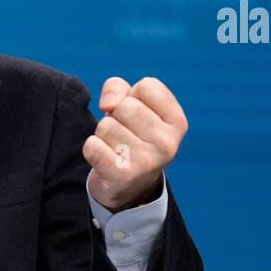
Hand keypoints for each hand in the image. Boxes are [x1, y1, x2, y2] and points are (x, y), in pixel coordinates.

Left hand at [82, 76, 187, 211]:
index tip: (136, 114)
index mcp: (177, 122)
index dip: (132, 95)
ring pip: (105, 126)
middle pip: (124, 106)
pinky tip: (106, 159)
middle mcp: (167, 143)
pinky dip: (92, 149)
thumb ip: (118, 88)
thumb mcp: (132, 105)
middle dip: (115, 116)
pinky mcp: (123, 175)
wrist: (129, 185)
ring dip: (103, 134)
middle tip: (124, 134)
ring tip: (116, 147)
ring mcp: (147, 161)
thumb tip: (108, 105)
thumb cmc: (131, 134)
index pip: (148, 86)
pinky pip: (92, 146)